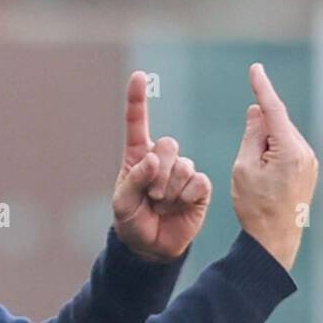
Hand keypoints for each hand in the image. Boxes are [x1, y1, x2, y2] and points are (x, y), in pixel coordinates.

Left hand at [112, 71, 211, 261]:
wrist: (151, 246)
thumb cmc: (132, 220)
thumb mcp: (123, 202)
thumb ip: (134, 179)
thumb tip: (152, 158)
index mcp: (139, 156)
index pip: (138, 124)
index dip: (138, 100)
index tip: (138, 76)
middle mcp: (163, 159)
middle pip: (168, 145)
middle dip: (158, 172)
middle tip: (151, 195)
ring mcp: (183, 171)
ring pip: (183, 165)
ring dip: (169, 189)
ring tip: (162, 204)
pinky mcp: (199, 187)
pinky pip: (198, 182)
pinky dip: (186, 196)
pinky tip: (179, 206)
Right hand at [232, 63, 318, 272]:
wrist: (275, 240)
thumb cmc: (256, 207)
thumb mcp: (244, 168)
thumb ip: (252, 135)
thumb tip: (258, 111)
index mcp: (289, 150)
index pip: (274, 110)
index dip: (262, 88)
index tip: (255, 70)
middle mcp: (306, 152)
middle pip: (277, 126)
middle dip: (259, 135)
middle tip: (249, 165)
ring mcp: (311, 161)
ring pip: (282, 139)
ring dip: (266, 148)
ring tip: (259, 179)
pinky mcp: (310, 170)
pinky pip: (289, 152)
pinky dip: (274, 156)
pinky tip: (267, 180)